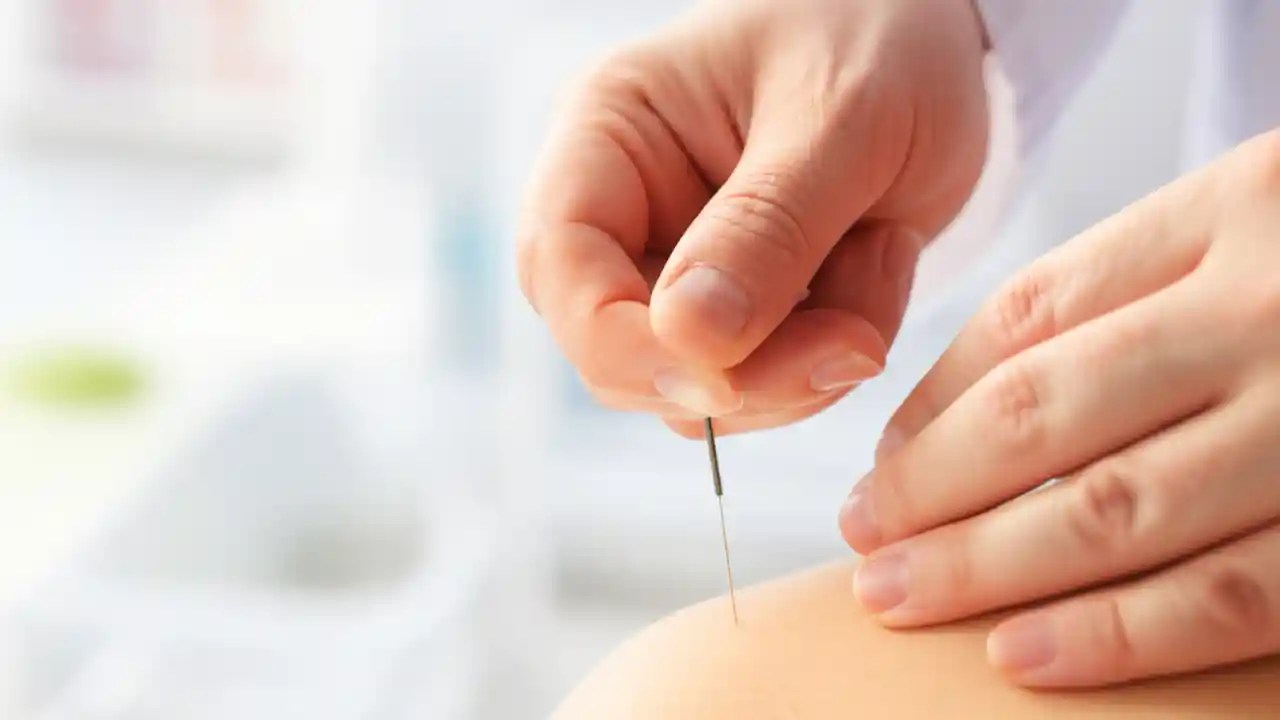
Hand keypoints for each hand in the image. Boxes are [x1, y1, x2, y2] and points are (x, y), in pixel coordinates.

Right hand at [517, 0, 987, 435]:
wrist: (944, 38)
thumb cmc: (879, 35)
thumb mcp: (838, 116)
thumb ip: (766, 228)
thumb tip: (691, 340)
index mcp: (609, 133)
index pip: (560, 267)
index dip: (625, 346)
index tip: (729, 382)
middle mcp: (626, 208)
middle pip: (619, 351)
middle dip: (742, 374)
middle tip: (856, 339)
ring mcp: (679, 266)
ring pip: (698, 388)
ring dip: (805, 365)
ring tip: (885, 254)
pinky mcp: (740, 307)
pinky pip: (764, 385)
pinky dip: (833, 357)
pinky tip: (882, 264)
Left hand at [841, 130, 1279, 686]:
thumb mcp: (1248, 226)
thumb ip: (1118, 296)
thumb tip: (950, 409)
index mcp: (1235, 211)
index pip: (1028, 315)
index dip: (934, 402)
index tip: (883, 464)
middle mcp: (1275, 310)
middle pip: (1046, 415)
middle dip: (933, 492)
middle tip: (862, 542)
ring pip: (1118, 511)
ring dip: (988, 568)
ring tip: (899, 599)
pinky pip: (1238, 596)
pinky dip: (1121, 635)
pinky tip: (1026, 655)